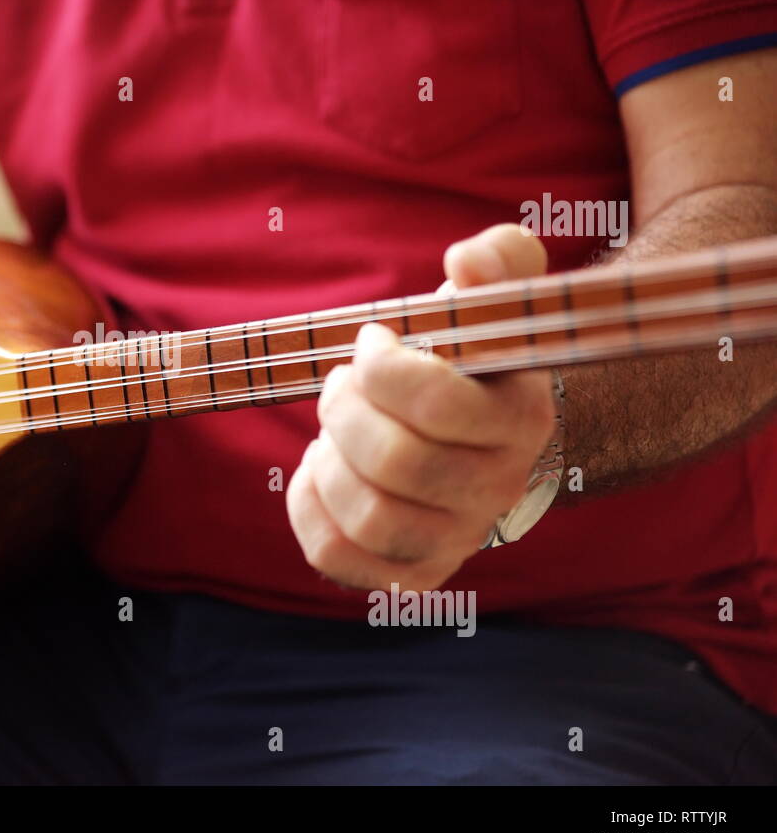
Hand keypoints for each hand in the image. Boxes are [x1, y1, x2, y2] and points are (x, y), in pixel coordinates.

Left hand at [287, 224, 556, 591]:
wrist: (480, 433)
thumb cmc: (472, 357)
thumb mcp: (493, 299)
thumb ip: (498, 261)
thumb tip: (467, 261)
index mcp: (523, 420)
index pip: (440, 405)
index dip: (382, 367)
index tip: (371, 341)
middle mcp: (499, 489)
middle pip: (399, 463)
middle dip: (344, 410)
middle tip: (338, 384)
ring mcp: (457, 538)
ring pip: (369, 518)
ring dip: (328, 462)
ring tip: (331, 432)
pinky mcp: (412, 571)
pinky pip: (338, 557)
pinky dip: (308, 509)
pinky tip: (319, 470)